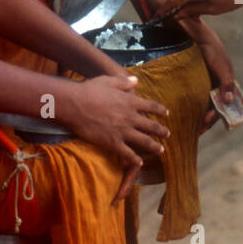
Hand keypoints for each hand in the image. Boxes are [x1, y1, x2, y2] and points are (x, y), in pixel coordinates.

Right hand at [62, 75, 168, 203]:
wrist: (74, 104)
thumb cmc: (89, 90)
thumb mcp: (108, 80)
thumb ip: (124, 82)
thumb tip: (136, 81)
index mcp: (130, 101)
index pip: (151, 106)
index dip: (160, 110)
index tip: (166, 113)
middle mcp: (130, 117)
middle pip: (151, 126)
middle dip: (161, 131)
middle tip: (167, 134)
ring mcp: (122, 131)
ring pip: (144, 141)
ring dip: (154, 146)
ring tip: (160, 150)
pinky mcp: (112, 142)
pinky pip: (127, 153)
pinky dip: (135, 159)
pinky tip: (139, 162)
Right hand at [149, 0, 242, 21]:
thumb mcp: (212, 9)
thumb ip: (192, 11)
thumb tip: (177, 15)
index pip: (174, 0)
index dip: (164, 10)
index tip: (157, 17)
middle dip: (175, 7)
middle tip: (172, 19)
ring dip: (185, 1)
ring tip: (188, 15)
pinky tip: (198, 4)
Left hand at [188, 24, 236, 133]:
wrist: (195, 33)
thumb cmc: (212, 48)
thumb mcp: (221, 66)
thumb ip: (227, 83)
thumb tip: (228, 101)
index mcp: (223, 85)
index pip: (220, 107)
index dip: (212, 118)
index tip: (203, 125)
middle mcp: (212, 86)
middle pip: (209, 108)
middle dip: (202, 121)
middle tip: (193, 132)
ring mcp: (200, 83)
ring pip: (198, 104)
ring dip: (193, 115)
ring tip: (184, 126)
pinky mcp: (189, 79)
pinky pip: (188, 95)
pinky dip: (185, 104)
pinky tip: (177, 112)